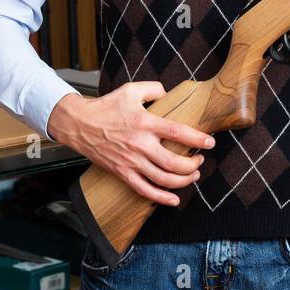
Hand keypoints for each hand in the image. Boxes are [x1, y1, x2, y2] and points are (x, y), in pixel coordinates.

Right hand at [47, 82, 214, 206]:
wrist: (79, 124)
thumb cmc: (107, 106)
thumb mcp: (132, 90)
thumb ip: (155, 89)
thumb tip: (170, 94)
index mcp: (145, 122)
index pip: (178, 132)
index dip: (197, 139)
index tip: (210, 142)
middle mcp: (140, 144)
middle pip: (173, 163)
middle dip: (193, 165)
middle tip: (200, 160)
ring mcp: (130, 161)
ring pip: (163, 179)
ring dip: (183, 181)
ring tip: (193, 175)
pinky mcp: (122, 172)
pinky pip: (144, 190)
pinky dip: (161, 198)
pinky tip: (174, 199)